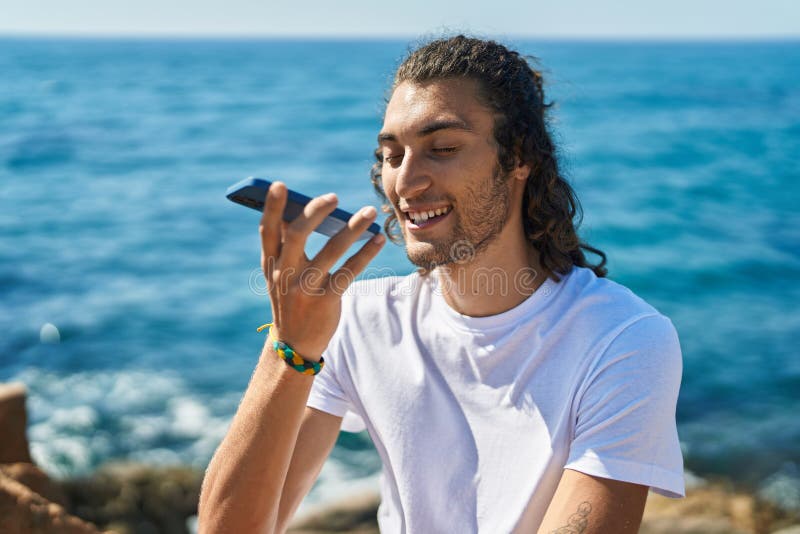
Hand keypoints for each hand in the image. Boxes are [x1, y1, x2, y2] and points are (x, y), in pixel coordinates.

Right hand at [259, 181, 384, 360]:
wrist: (295, 344)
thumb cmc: (291, 298)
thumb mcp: (280, 274)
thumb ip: (286, 246)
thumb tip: (304, 209)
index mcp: (270, 264)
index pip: (267, 231)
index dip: (271, 208)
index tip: (279, 185)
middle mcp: (284, 274)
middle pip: (298, 236)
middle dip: (315, 213)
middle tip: (334, 197)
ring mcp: (305, 288)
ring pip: (330, 251)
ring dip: (352, 229)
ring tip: (370, 212)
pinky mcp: (326, 300)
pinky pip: (349, 271)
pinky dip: (365, 253)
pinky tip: (378, 239)